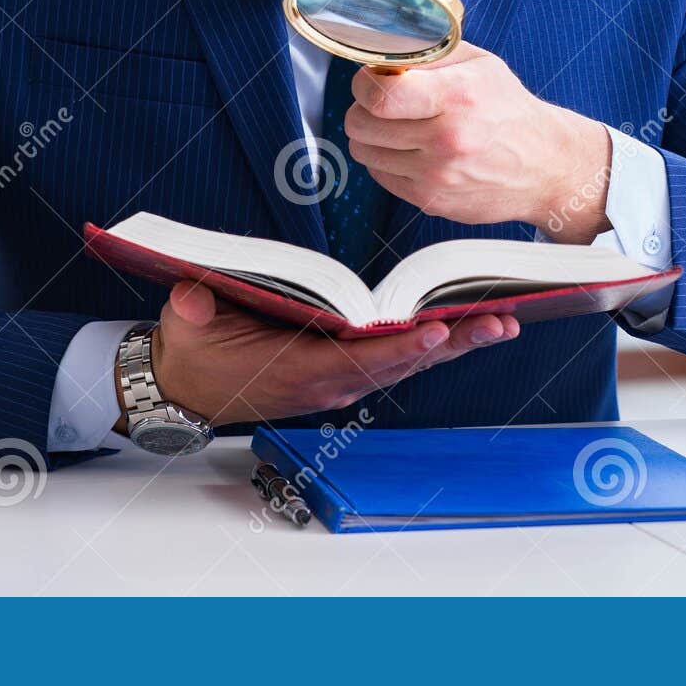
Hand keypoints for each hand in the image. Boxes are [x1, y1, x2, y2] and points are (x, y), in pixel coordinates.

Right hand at [121, 281, 520, 427]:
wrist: (186, 387)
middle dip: (450, 344)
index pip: (356, 362)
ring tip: (501, 322)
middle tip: (498, 323)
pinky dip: (433, 347)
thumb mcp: (185, 328)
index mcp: (296, 373)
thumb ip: (192, 312)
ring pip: (406, 366)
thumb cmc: (194, 352)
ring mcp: (339, 384)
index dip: (397, 350)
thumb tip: (194, 298)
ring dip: (453, 345)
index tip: (434, 333)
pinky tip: (466, 331)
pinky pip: (397, 363)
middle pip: (399, 366)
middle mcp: (328, 385)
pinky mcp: (345, 375)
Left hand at [343, 42, 613, 243]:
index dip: (364, 84)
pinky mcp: (431, 201)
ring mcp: (437, 176)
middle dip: (363, 108)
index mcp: (459, 97)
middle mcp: (447, 139)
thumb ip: (427, 53)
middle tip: (381, 102)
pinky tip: (411, 150)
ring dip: (372, 136)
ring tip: (398, 126)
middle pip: (362, 125)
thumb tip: (379, 52)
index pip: (380, 95)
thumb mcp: (478, 64)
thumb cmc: (509, 109)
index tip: (371, 80)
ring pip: (364, 152)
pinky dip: (387, 161)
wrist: (546, 165)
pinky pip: (380, 176)